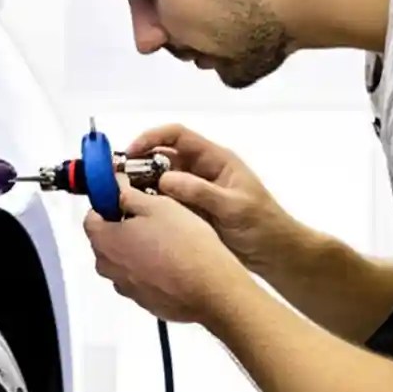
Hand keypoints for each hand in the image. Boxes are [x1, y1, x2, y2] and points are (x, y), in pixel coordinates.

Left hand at [84, 175, 252, 324]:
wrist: (211, 290)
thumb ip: (129, 194)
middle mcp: (109, 267)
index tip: (124, 197)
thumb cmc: (185, 247)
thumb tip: (116, 185)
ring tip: (166, 239)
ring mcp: (125, 287)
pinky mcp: (143, 301)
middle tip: (150, 216)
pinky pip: (139, 278)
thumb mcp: (158, 206)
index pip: (90, 217)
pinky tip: (173, 261)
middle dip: (122, 226)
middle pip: (106, 240)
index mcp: (105, 241)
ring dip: (137, 248)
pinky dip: (149, 269)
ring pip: (123, 260)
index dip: (107, 204)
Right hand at [127, 123, 310, 275]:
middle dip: (139, 164)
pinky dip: (148, 206)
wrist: (277, 256)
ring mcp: (193, 192)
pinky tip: (135, 217)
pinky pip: (163, 203)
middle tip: (115, 181)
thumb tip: (164, 179)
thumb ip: (201, 192)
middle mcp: (200, 171)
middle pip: (162, 157)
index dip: (152, 138)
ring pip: (158, 181)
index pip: (177, 136)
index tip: (130, 152)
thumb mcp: (234, 207)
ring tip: (121, 200)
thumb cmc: (263, 225)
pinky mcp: (189, 212)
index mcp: (214, 159)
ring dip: (140, 187)